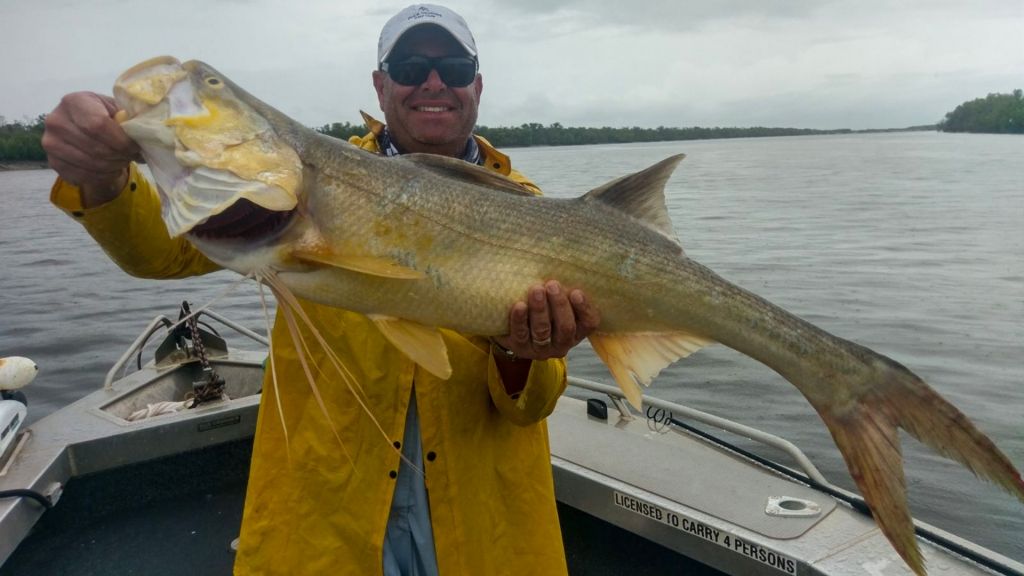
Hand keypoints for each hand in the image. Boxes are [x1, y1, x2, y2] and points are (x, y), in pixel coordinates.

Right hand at [42, 91, 139, 205]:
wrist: (86, 128)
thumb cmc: (107, 116)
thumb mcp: (118, 109)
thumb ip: (129, 118)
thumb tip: (144, 135)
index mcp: (74, 101)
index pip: (98, 125)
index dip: (121, 140)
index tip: (135, 145)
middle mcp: (56, 120)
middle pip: (95, 147)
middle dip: (120, 155)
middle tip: (131, 155)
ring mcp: (50, 143)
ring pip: (90, 164)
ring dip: (113, 166)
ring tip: (122, 160)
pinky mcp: (53, 162)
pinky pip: (83, 176)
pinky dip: (103, 176)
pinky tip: (111, 168)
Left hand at [494, 280, 599, 360]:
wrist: (513, 327)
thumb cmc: (543, 308)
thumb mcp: (556, 301)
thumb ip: (564, 289)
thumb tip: (566, 259)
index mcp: (577, 331)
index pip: (590, 323)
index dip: (585, 308)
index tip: (576, 292)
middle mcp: (562, 343)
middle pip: (566, 328)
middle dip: (559, 305)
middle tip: (552, 285)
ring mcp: (541, 348)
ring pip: (543, 331)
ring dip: (540, 310)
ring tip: (536, 290)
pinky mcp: (520, 347)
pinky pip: (521, 334)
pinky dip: (520, 319)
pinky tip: (519, 305)